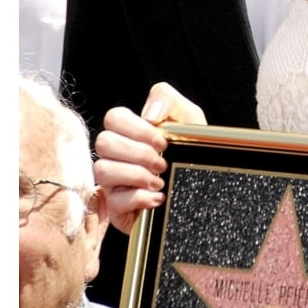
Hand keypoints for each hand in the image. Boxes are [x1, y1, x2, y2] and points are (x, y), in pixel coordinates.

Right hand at [93, 82, 206, 234]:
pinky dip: (141, 198)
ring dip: (137, 175)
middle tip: (161, 163)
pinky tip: (159, 198)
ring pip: (103, 170)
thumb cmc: (191, 150)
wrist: (205, 188)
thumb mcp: (188, 117)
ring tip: (160, 181)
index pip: (114, 117)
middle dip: (138, 153)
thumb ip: (168, 99)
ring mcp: (112, 181)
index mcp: (130, 131)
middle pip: (104, 142)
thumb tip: (149, 114)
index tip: (162, 141)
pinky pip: (115, 200)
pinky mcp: (116, 208)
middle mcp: (116, 155)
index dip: (137, 128)